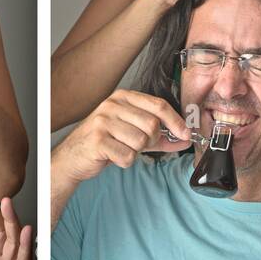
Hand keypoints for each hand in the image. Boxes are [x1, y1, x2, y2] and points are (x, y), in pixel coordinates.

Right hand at [54, 89, 193, 187]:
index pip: (158, 105)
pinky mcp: (97, 140)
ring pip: (140, 141)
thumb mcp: (133, 132)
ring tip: (122, 148)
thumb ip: (161, 136)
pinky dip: (125, 161)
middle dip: (150, 141)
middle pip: (152, 125)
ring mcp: (103, 121)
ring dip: (135, 152)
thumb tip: (185, 139)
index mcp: (123, 97)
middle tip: (138, 145)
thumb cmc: (106, 141)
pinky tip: (113, 156)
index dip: (175, 121)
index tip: (185, 134)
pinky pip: (127, 156)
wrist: (75, 155)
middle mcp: (112, 105)